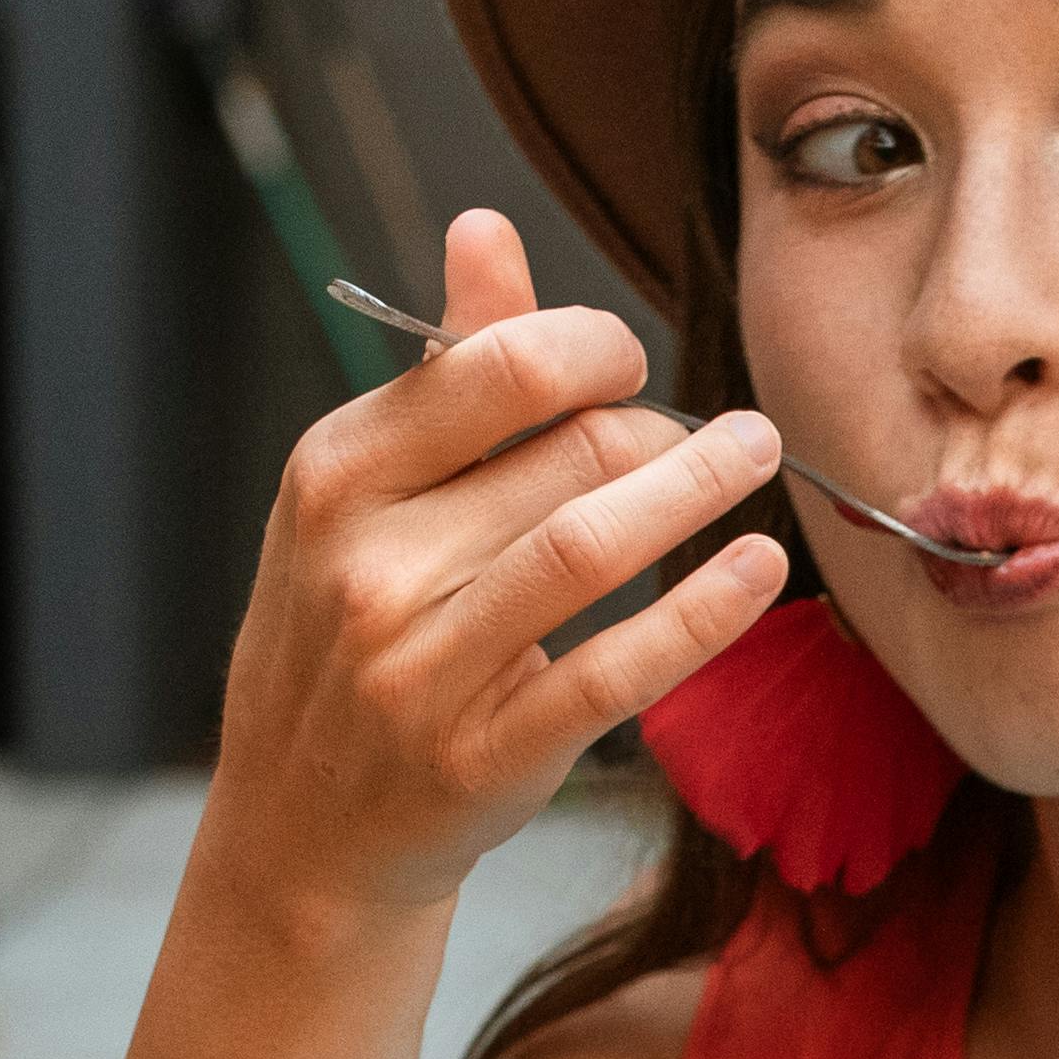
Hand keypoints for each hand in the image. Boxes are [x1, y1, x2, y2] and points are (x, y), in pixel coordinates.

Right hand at [200, 209, 790, 923]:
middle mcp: (368, 567)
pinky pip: (617, 668)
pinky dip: (702, 612)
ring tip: (757, 456)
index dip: (588, 346)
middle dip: (657, 428)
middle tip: (712, 433)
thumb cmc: (349, 636)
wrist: (301, 829)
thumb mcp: (364, 497)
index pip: (490, 369)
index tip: (630, 360)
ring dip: (699, 489)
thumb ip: (445, 372)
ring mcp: (422, 668)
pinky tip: (757, 569)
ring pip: (593, 546)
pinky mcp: (486, 755)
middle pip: (561, 455)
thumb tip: (487, 228)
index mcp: (335, 477)